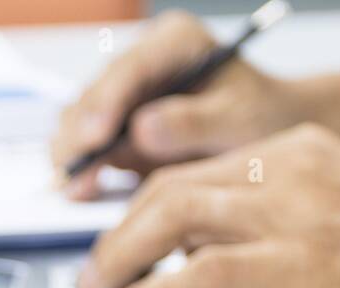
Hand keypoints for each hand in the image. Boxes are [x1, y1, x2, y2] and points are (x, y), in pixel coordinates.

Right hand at [51, 11, 300, 199]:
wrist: (266, 137)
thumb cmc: (261, 120)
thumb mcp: (239, 121)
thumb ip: (193, 123)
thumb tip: (141, 131)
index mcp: (174, 42)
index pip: (131, 68)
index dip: (107, 103)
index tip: (95, 139)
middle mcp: (142, 62)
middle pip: (95, 94)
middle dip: (80, 137)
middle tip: (75, 178)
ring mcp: (124, 95)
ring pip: (80, 120)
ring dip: (73, 155)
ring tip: (77, 191)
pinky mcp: (115, 127)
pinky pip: (85, 146)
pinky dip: (81, 169)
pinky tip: (82, 193)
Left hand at [76, 124, 339, 287]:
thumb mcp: (335, 211)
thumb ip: (272, 222)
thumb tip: (202, 265)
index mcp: (293, 151)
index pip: (190, 173)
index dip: (138, 212)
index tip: (115, 246)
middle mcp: (286, 169)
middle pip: (168, 189)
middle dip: (116, 236)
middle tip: (92, 278)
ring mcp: (293, 212)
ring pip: (174, 217)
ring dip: (121, 260)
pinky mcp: (302, 260)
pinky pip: (206, 270)